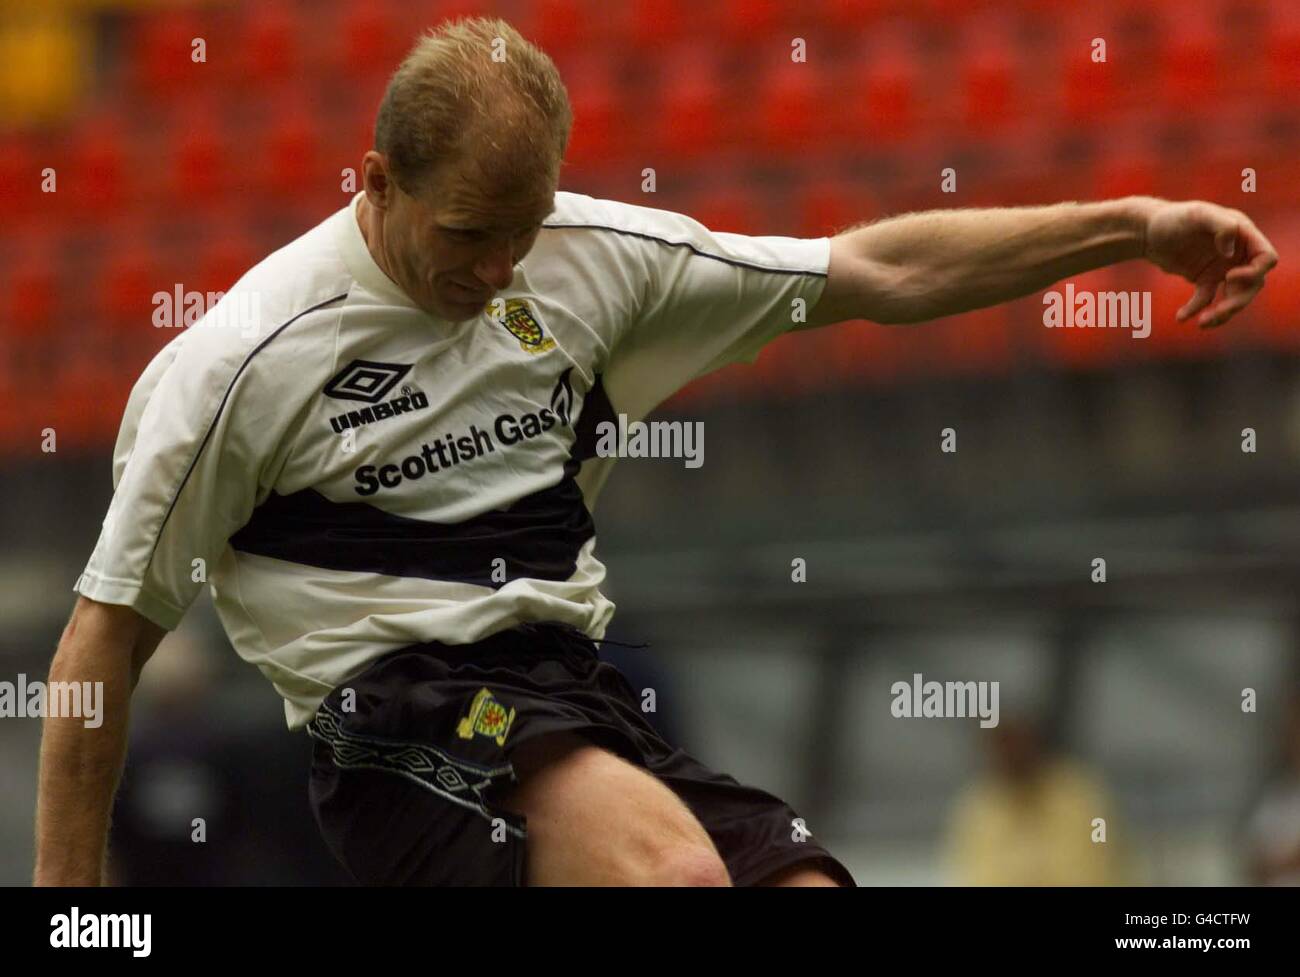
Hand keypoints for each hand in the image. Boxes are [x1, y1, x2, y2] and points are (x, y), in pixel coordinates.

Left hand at [1140, 198, 1278, 328]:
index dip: (1255, 272)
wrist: (1147, 231)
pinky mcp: (1206, 280)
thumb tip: (1231, 252)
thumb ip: (1222, 226)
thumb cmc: (1173, 217)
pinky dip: (1195, 310)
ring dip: (1222, 312)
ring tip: (1202, 323)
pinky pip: (1207, 300)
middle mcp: (1238, 253)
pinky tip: (1181, 317)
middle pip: (1253, 284)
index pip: (1266, 258)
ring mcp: (1223, 268)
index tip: (1230, 276)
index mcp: (1243, 234)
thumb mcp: (1198, 214)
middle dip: (1238, 300)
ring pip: (1234, 297)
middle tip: (1219, 311)